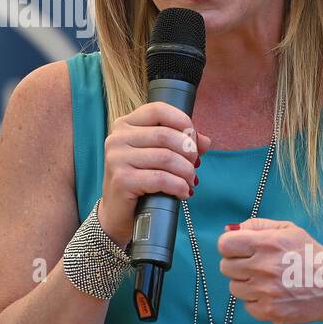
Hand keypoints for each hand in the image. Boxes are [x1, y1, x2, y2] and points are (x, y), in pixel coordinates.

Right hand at [99, 102, 210, 246]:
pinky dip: (179, 186)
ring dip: (186, 172)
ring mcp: (117, 159)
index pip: (158, 110)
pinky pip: (160, 178)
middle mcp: (117, 138)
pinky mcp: (122, 180)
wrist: (118, 214)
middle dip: (188, 151)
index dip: (182, 122)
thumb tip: (205, 140)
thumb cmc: (140, 181)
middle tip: (195, 166)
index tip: (194, 141)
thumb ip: (180, 144)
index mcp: (125, 125)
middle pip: (165, 135)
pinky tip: (184, 192)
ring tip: (191, 182)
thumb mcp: (159, 157)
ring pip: (166, 157)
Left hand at [217, 218, 322, 323]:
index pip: (225, 245)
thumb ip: (256, 225)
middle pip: (225, 267)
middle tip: (256, 265)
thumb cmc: (310, 255)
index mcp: (267, 243)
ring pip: (234, 288)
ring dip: (247, 284)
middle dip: (238, 265)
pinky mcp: (270, 312)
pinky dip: (257, 302)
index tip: (240, 249)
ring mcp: (267, 292)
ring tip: (268, 280)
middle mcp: (265, 267)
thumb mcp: (288, 230)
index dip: (230, 247)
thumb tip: (228, 230)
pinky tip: (275, 294)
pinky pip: (247, 306)